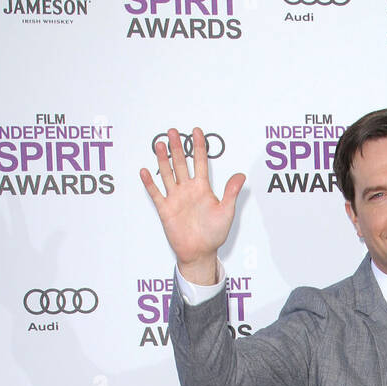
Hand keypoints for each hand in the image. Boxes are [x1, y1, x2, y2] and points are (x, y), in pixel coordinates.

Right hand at [139, 127, 245, 283]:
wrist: (200, 252)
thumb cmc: (214, 234)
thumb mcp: (226, 212)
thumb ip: (231, 192)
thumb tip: (241, 176)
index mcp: (202, 188)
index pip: (200, 162)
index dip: (198, 147)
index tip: (197, 131)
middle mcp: (187, 190)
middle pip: (180, 163)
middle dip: (177, 148)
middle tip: (173, 132)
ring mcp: (175, 198)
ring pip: (167, 174)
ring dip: (163, 160)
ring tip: (159, 144)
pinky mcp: (165, 209)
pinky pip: (155, 193)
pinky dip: (149, 183)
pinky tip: (144, 171)